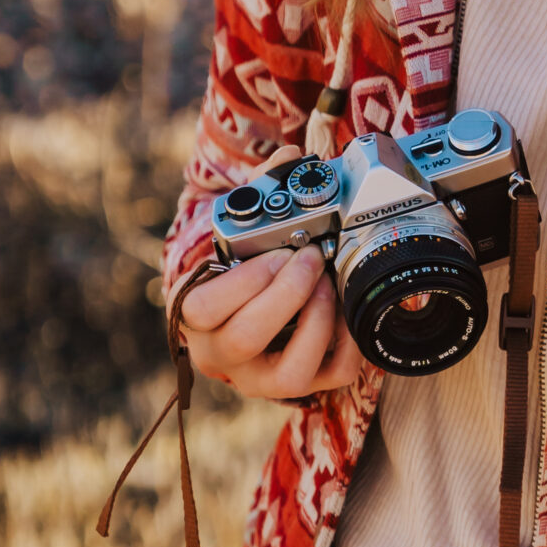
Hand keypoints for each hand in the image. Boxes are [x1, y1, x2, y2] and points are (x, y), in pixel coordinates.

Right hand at [177, 153, 362, 400]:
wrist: (237, 316)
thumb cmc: (237, 268)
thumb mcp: (235, 231)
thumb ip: (259, 190)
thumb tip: (290, 156)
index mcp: (196, 315)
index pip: (204, 308)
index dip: (245, 279)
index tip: (279, 249)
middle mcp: (220, 354)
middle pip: (246, 338)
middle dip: (287, 293)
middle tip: (311, 257)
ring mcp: (257, 378)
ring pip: (287, 375)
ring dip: (316, 323)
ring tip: (329, 284)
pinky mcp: (295, 389)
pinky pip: (329, 380)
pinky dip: (349, 348)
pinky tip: (350, 313)